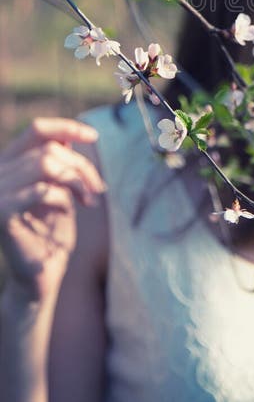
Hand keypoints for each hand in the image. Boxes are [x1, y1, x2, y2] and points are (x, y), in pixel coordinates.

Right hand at [0, 117, 104, 302]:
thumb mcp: (59, 187)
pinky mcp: (2, 212)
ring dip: (76, 181)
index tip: (94, 136)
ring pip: (46, 164)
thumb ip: (58, 162)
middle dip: (81, 165)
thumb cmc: (52, 230)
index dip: (66, 127)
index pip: (36, 130)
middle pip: (49, 149)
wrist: (41, 274)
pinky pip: (42, 190)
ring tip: (88, 200)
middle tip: (97, 189)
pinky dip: (63, 197)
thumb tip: (70, 134)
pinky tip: (71, 210)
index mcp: (10, 164)